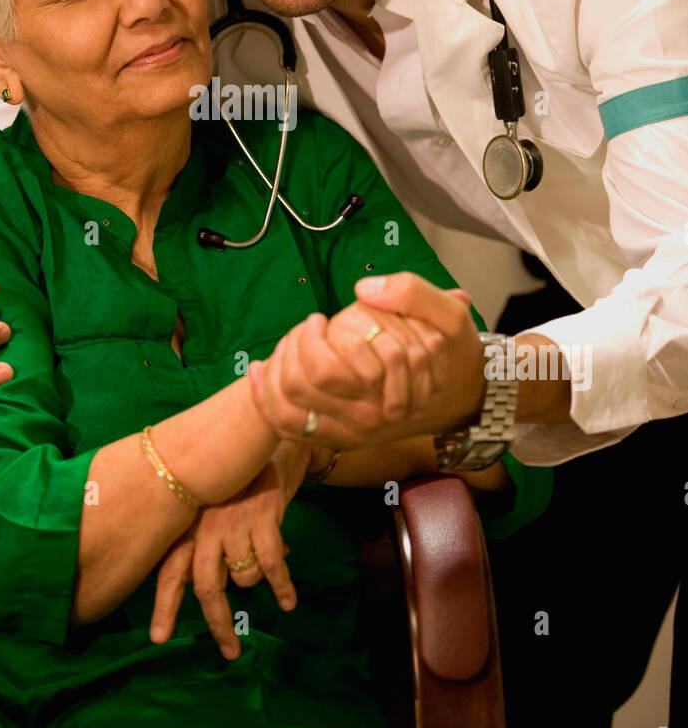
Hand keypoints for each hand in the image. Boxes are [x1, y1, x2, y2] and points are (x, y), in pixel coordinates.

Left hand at [149, 441, 308, 657]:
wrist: (268, 443)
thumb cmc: (239, 481)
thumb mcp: (214, 509)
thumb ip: (213, 544)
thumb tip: (226, 583)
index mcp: (188, 525)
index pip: (170, 570)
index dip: (165, 606)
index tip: (159, 638)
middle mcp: (205, 527)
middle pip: (205, 586)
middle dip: (216, 622)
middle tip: (229, 651)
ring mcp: (233, 523)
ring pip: (242, 576)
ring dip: (255, 581)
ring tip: (267, 576)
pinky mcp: (261, 518)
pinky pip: (270, 565)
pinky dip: (281, 586)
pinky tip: (289, 602)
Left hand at [249, 277, 485, 448]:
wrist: (465, 398)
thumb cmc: (455, 357)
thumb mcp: (449, 316)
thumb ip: (412, 293)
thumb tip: (364, 288)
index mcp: (384, 388)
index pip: (322, 370)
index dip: (307, 339)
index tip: (318, 319)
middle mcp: (363, 419)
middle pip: (295, 389)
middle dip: (286, 351)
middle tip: (302, 332)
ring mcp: (351, 433)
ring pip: (285, 412)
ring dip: (272, 376)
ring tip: (286, 348)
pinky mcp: (341, 439)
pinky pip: (288, 428)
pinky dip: (267, 399)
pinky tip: (262, 371)